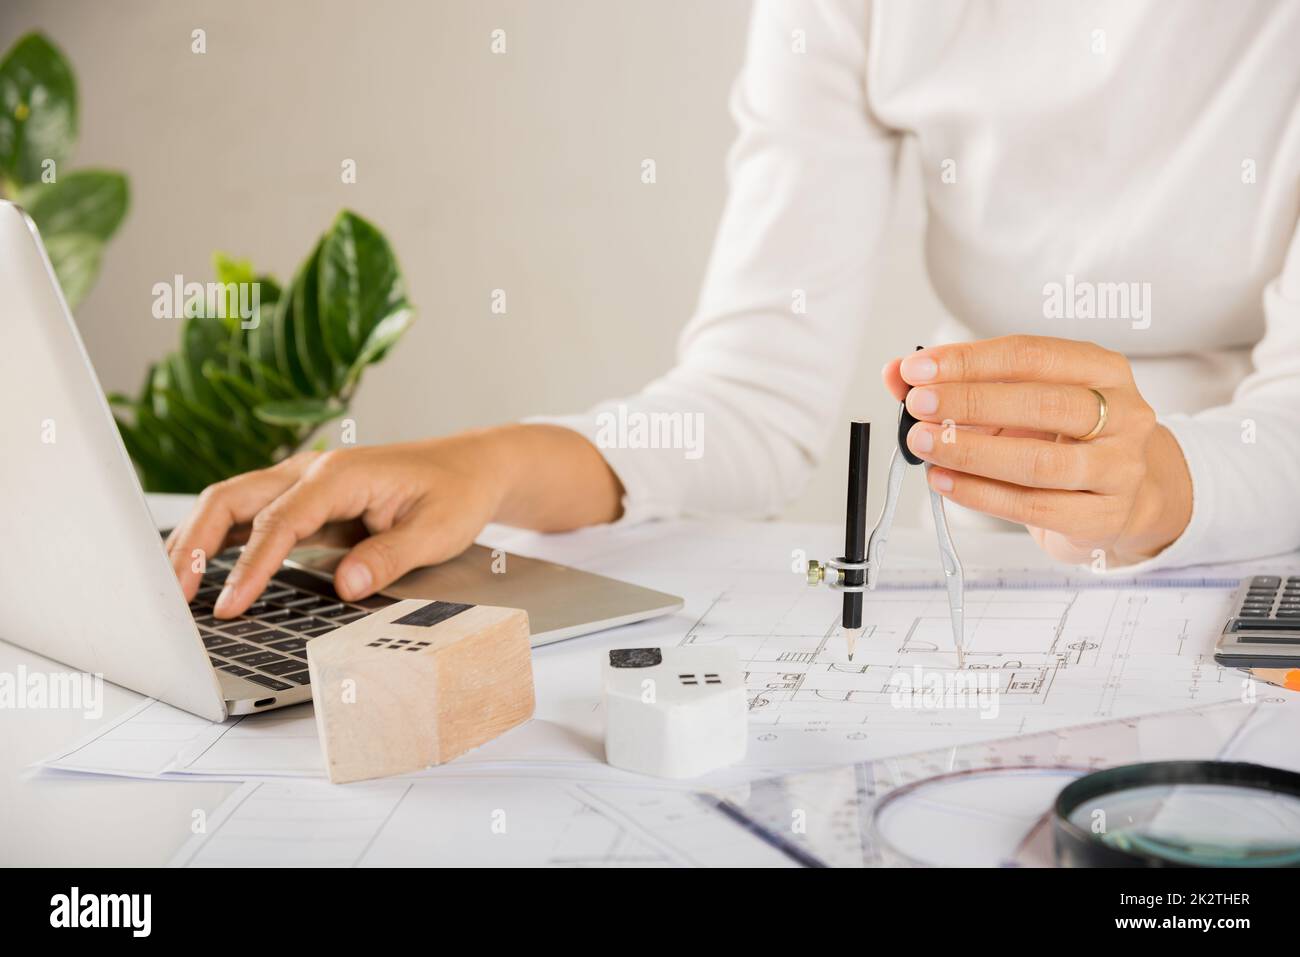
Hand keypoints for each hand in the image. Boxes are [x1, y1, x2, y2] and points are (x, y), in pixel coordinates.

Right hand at [165, 424, 622, 617]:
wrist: (471, 468)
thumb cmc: (457, 493)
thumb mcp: (438, 530)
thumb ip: (390, 556)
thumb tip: (345, 586)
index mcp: (341, 474)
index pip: (280, 521)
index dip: (251, 566)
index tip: (229, 606)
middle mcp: (312, 470)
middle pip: (233, 499)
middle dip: (194, 544)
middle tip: (171, 597)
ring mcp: (303, 482)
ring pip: (232, 504)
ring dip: (195, 540)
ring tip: (168, 588)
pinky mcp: (305, 500)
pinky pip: (251, 517)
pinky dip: (219, 541)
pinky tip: (199, 571)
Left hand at [881, 335, 1191, 566]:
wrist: (1124, 496)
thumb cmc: (1064, 438)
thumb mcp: (1019, 400)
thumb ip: (957, 384)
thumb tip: (896, 375)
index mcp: (1103, 370)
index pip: (1031, 355)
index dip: (969, 360)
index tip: (917, 369)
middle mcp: (1123, 415)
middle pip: (1043, 404)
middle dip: (970, 403)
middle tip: (917, 406)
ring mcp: (1119, 469)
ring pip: (1040, 462)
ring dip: (972, 453)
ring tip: (924, 445)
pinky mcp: (1103, 516)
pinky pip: (1034, 507)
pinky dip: (981, 495)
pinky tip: (944, 482)